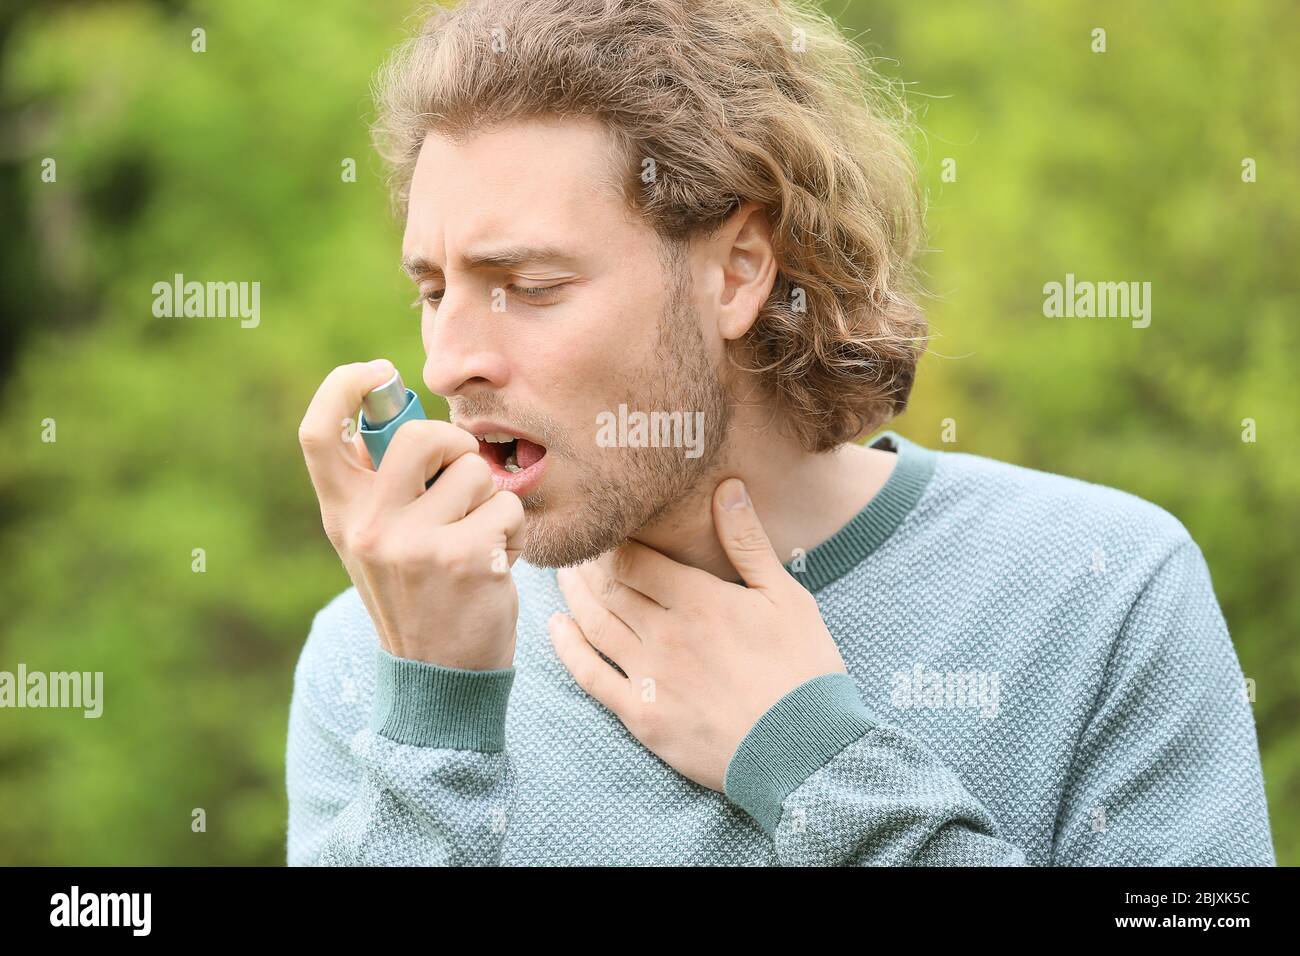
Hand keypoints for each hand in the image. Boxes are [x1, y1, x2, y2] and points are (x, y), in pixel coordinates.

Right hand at [298, 359, 523, 669]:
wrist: (439, 679)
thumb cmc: (420, 595)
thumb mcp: (380, 543)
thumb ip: (385, 486)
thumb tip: (404, 408)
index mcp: (342, 516)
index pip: (317, 433)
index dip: (343, 386)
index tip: (378, 370)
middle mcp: (369, 527)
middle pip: (419, 435)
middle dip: (456, 446)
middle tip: (464, 478)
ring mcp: (414, 543)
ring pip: (475, 471)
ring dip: (491, 500)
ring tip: (480, 539)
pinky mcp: (464, 558)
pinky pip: (508, 506)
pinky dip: (514, 530)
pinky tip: (498, 562)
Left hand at [551, 478, 846, 790]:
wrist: (802, 749)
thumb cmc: (803, 669)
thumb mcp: (786, 597)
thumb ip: (748, 543)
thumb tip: (726, 487)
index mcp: (698, 600)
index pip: (633, 557)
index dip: (612, 540)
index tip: (603, 527)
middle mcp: (664, 634)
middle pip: (607, 587)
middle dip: (587, 563)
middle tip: (575, 547)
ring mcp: (648, 676)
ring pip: (594, 625)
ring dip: (573, 596)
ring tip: (562, 576)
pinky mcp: (642, 716)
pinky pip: (591, 677)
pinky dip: (568, 649)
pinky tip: (556, 629)